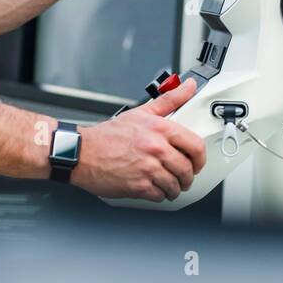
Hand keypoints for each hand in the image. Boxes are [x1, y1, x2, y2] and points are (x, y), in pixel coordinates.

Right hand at [71, 79, 206, 200]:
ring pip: (175, 185)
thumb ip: (170, 99)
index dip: (200, 158)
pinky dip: (159, 195)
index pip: (195, 146)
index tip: (197, 161)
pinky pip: (160, 195)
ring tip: (167, 184)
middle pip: (187, 169)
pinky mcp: (138, 186)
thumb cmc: (108, 135)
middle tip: (181, 176)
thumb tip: (189, 86)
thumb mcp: (141, 112)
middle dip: (187, 176)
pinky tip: (154, 188)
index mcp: (159, 129)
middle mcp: (155, 148)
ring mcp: (147, 168)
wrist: (82, 153)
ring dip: (174, 188)